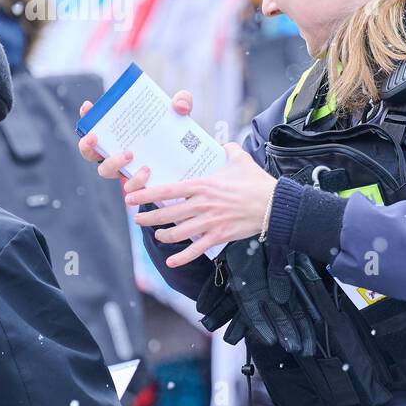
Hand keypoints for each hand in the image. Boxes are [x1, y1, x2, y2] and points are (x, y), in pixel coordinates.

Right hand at [78, 90, 194, 198]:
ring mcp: (126, 168)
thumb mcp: (182, 113)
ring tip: (129, 154)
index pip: (96, 122)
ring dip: (112, 163)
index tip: (88, 106)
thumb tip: (180, 106)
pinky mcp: (141, 184)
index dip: (87, 115)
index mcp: (122, 131)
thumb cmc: (179, 131)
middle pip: (89, 151)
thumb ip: (182, 101)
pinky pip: (130, 187)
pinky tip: (147, 171)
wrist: (194, 159)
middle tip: (95, 137)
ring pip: (105, 170)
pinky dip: (136, 181)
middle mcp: (117, 150)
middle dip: (87, 145)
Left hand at [125, 143, 277, 267]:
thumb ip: (228, 149)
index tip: (131, 197)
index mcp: (203, 185)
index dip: (146, 194)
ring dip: (163, 235)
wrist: (274, 204)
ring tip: (157, 235)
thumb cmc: (257, 181)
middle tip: (137, 219)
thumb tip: (223, 144)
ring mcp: (210, 222)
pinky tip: (172, 261)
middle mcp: (202, 204)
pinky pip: (196, 249)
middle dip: (147, 218)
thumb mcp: (240, 159)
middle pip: (167, 214)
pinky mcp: (219, 235)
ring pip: (177, 232)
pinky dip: (182, 257)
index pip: (167, 190)